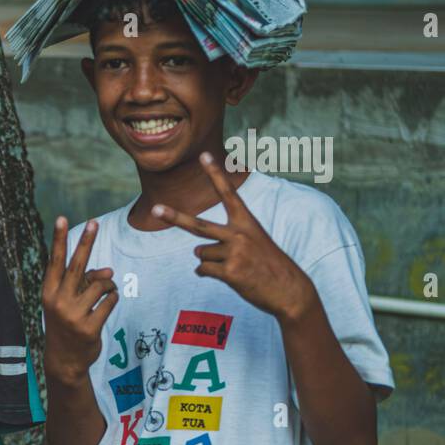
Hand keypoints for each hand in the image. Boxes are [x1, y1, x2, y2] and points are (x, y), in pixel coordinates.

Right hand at [41, 216, 118, 384]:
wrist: (64, 360)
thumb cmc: (66, 323)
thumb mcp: (68, 302)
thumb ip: (84, 283)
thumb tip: (109, 270)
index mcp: (49, 292)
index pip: (55, 261)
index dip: (59, 239)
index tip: (62, 218)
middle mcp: (58, 301)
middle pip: (77, 266)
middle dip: (86, 242)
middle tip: (95, 222)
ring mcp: (74, 315)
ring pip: (101, 284)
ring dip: (108, 284)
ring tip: (105, 292)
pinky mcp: (90, 327)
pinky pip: (110, 301)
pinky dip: (112, 299)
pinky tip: (106, 306)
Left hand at [152, 152, 316, 321]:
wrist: (289, 290)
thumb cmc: (269, 265)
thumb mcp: (254, 242)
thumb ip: (226, 240)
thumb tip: (195, 253)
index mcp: (247, 222)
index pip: (228, 193)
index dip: (215, 174)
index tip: (204, 155)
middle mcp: (239, 234)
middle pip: (197, 225)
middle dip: (174, 217)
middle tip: (155, 209)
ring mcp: (234, 253)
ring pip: (200, 253)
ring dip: (210, 261)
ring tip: (233, 266)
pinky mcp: (230, 272)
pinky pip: (203, 270)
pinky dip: (209, 274)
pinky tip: (230, 277)